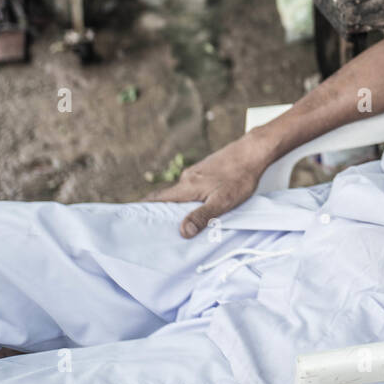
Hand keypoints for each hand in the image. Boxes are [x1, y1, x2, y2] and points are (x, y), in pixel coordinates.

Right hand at [143, 134, 271, 237]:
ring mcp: (197, 173)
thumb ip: (203, 216)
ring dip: (176, 206)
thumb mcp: (223, 201)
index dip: (142, 209)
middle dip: (158, 212)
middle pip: (166, 197)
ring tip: (176, 224)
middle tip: (152, 230)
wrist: (254, 151)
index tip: (129, 221)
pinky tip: (199, 206)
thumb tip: (182, 232)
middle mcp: (188, 179)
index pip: (156, 199)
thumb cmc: (240, 176)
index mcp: (186, 187)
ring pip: (181, 192)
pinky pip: (192, 187)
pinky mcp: (207, 171)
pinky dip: (190, 198)